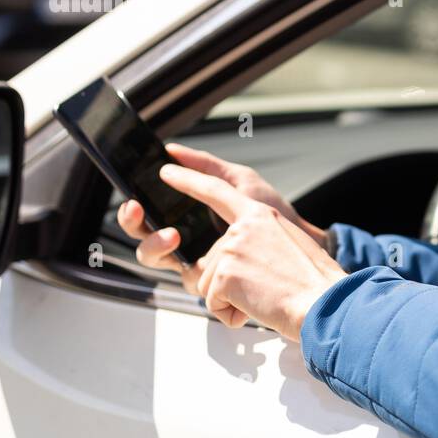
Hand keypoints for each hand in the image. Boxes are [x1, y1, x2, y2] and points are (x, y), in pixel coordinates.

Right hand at [117, 142, 327, 270]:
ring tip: (173, 236)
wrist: (305, 241)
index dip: (133, 213)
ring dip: (156, 247)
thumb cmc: (274, 211)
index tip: (134, 198)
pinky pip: (193, 284)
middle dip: (137, 228)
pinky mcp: (216, 286)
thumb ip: (206, 166)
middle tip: (140, 212)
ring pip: (160, 263)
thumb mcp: (239, 181)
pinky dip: (192, 271)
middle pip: (145, 243)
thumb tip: (171, 150)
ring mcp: (199, 266)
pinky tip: (199, 261)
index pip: (148, 217)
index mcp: (188, 219)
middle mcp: (187, 246)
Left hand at [145, 162, 346, 338]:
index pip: (217, 191)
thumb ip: (259, 243)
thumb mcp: (289, 247)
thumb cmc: (316, 285)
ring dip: (234, 301)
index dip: (190, 180)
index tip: (167, 171)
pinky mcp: (224, 274)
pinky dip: (234, 314)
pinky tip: (260, 305)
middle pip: (212, 261)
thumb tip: (238, 265)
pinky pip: (213, 304)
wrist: (327, 303)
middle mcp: (243, 226)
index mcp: (261, 215)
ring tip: (267, 296)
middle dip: (230, 285)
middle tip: (268, 288)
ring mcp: (232, 248)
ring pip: (210, 285)